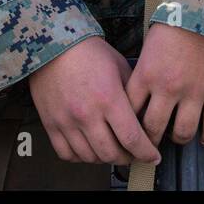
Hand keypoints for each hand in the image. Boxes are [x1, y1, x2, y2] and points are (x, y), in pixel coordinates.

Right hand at [27, 37, 159, 165]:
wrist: (53, 44)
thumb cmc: (88, 52)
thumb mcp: (119, 66)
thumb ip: (132, 94)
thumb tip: (144, 117)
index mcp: (108, 99)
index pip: (132, 138)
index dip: (146, 153)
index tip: (153, 158)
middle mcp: (87, 114)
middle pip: (111, 154)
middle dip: (127, 158)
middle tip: (133, 154)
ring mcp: (67, 122)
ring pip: (89, 157)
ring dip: (105, 159)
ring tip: (112, 150)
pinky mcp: (50, 124)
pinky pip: (67, 154)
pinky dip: (80, 157)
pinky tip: (89, 148)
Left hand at [126, 24, 203, 147]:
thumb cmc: (180, 20)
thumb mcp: (151, 43)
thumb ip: (146, 70)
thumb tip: (140, 92)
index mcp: (147, 73)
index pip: (129, 111)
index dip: (128, 125)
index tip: (130, 130)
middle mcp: (168, 87)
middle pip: (152, 128)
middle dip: (149, 140)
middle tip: (151, 144)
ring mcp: (194, 92)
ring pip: (182, 132)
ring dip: (178, 139)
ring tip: (178, 136)